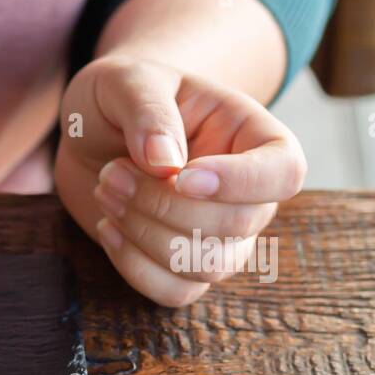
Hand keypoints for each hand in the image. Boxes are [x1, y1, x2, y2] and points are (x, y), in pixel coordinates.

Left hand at [55, 55, 305, 305]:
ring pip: (205, 265)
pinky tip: (108, 228)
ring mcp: (220, 237)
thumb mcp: (128, 82)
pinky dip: (134, 268)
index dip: (240, 182)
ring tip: (106, 190)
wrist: (90, 137)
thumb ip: (149, 112)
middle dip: (163, 205)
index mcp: (254, 137)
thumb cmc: (119, 101)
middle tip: (111, 173)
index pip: (285, 172)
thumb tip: (165, 162)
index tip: (181, 174)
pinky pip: (176, 292)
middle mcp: (249, 194)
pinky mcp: (183, 267)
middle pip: (237, 224)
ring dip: (145, 235)